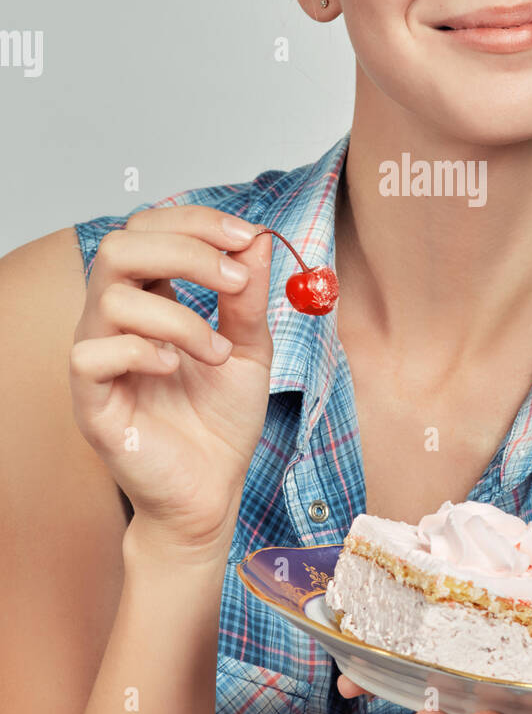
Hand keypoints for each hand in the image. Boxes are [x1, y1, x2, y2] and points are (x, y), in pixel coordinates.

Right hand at [69, 205, 273, 557]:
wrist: (215, 489)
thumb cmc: (223, 421)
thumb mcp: (249, 348)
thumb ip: (247, 297)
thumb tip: (257, 239)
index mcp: (148, 299)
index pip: (149, 230)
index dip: (195, 223)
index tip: (247, 236)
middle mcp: (114, 321)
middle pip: (119, 246)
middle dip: (183, 249)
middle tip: (233, 280)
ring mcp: (98, 359)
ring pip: (113, 297)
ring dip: (180, 319)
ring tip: (216, 354)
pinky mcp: (91, 402)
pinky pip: (92, 354)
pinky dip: (142, 350)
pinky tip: (177, 369)